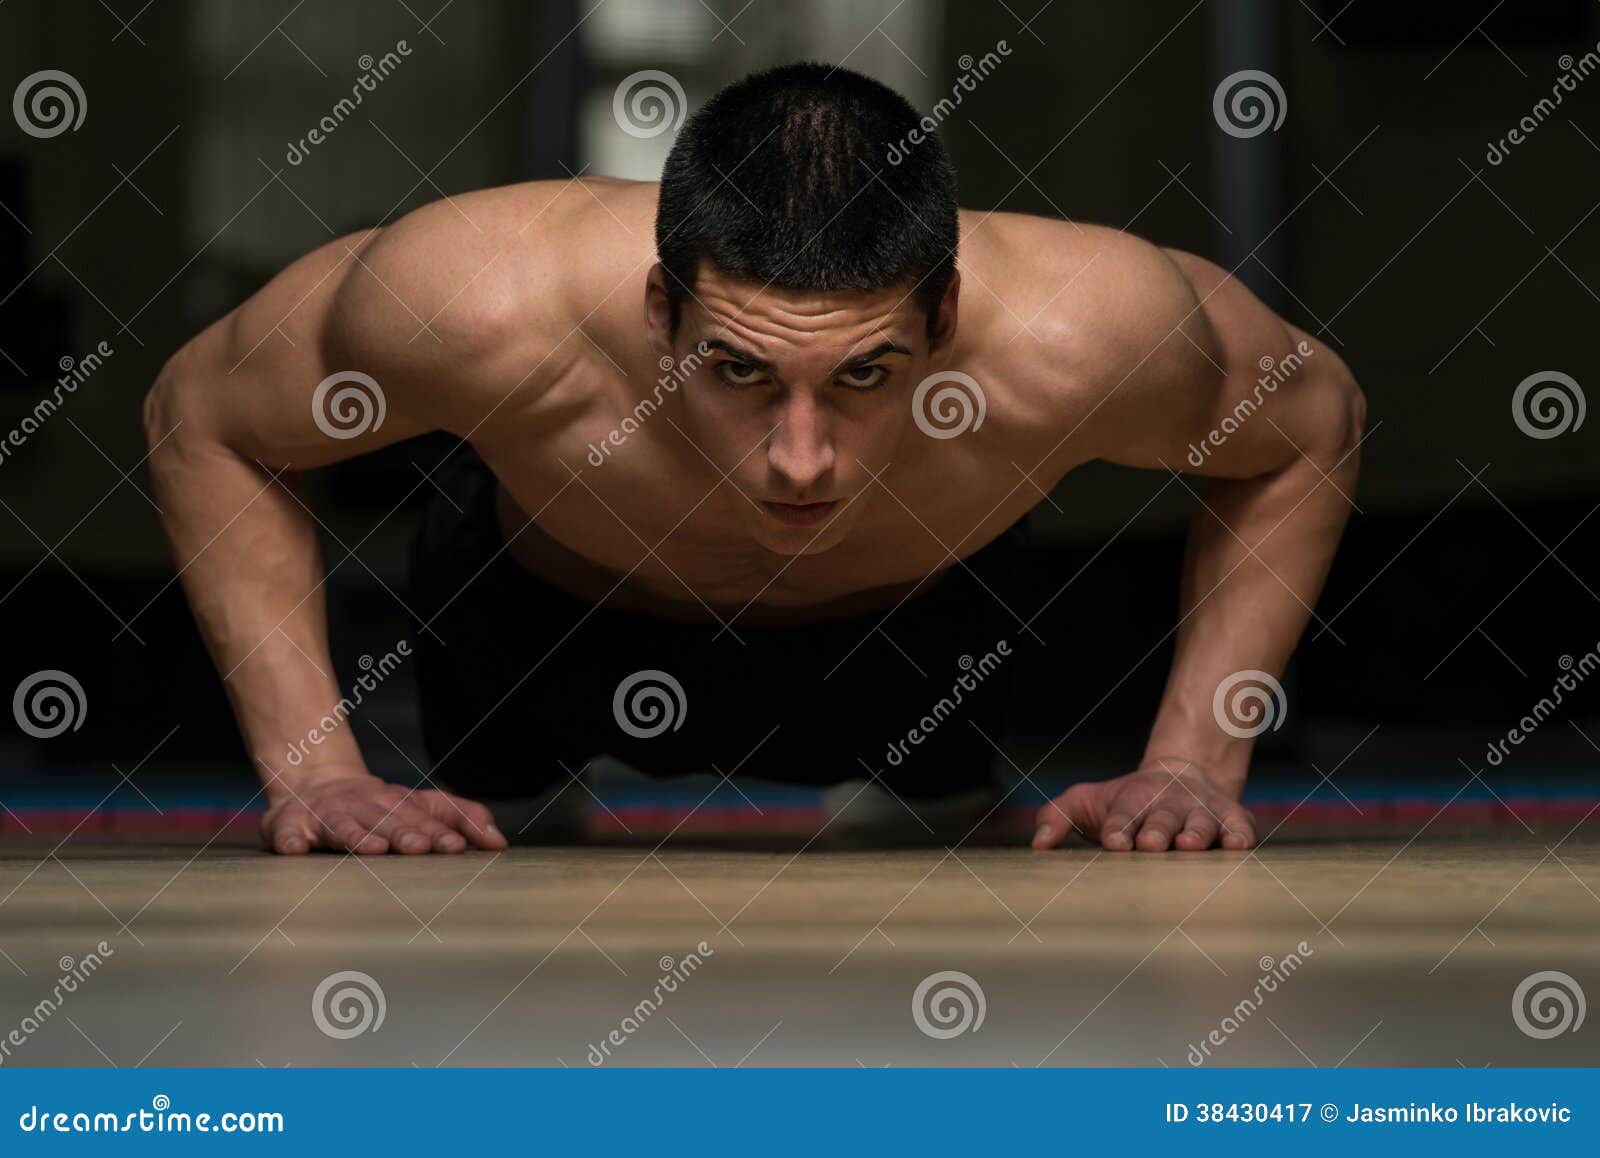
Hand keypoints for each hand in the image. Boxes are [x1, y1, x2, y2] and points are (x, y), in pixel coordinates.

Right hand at [259, 769, 507, 854]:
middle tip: (420, 848)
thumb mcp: (422, 805)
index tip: (455, 847)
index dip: (438, 832)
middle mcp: (365, 806)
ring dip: (356, 837)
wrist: (316, 785)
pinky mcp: (290, 825)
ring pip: (343, 826)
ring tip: (370, 848)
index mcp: (397, 804)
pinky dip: (289, 840)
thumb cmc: (379, 806)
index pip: (423, 818)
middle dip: (404, 834)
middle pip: (387, 821)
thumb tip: (499, 840)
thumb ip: (462, 817)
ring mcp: (327, 815)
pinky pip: (287, 833)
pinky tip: (294, 849)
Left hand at [1031, 763, 1255, 851]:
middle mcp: (1167, 806)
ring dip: (1195, 835)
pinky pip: (1238, 827)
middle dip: (1156, 832)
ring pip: (1200, 825)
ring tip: (1188, 846)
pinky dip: (1239, 835)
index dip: (1118, 828)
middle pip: (1161, 820)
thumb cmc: (1127, 802)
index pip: (1122, 816)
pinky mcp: (1232, 819)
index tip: (1113, 842)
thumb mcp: (1087, 802)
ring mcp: (1201, 812)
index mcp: (1132, 802)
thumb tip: (1037, 845)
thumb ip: (1057, 817)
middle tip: (1150, 844)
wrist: (1181, 776)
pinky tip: (1237, 845)